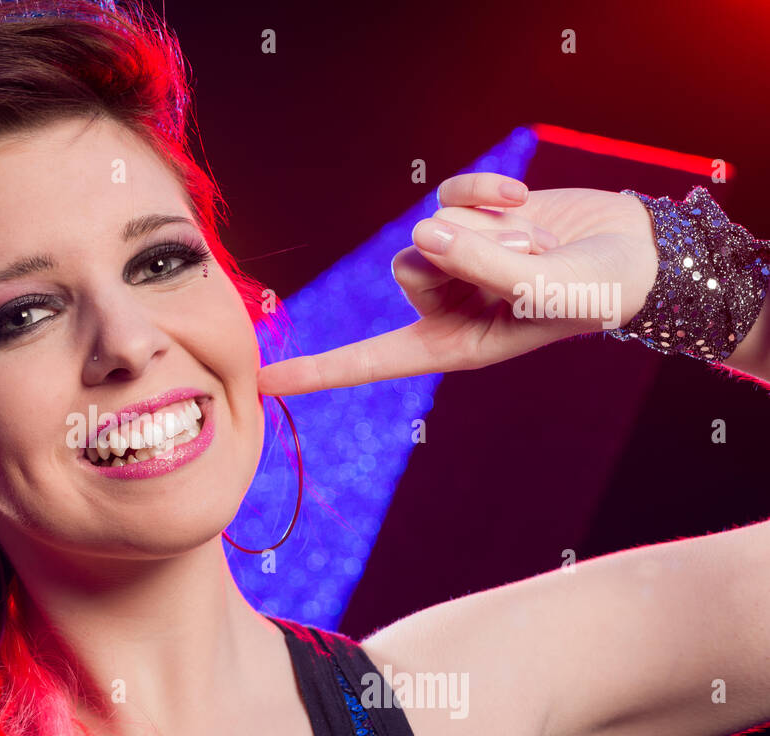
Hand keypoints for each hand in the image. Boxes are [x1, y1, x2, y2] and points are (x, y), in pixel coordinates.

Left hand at [257, 172, 659, 393]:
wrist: (635, 252)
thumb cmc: (597, 292)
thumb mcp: (548, 293)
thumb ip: (488, 268)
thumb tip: (426, 233)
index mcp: (452, 345)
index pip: (373, 361)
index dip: (320, 371)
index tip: (263, 383)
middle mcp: (444, 304)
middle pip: (410, 267)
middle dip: (475, 253)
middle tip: (530, 258)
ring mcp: (453, 260)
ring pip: (431, 229)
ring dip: (491, 226)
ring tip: (538, 238)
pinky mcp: (467, 218)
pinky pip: (450, 194)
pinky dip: (488, 190)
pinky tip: (522, 196)